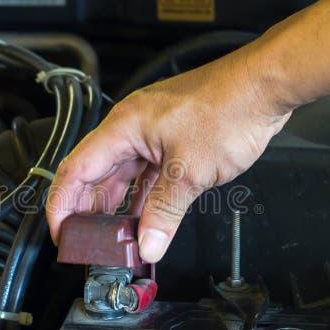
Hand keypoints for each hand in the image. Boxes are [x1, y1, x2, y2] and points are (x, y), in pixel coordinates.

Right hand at [46, 44, 297, 262]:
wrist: (266, 86)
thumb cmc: (230, 108)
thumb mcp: (191, 171)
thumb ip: (165, 212)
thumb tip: (147, 243)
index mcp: (124, 127)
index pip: (76, 170)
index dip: (63, 204)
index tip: (62, 233)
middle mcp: (133, 128)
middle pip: (97, 174)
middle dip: (90, 211)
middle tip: (88, 242)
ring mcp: (154, 133)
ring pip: (124, 175)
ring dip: (118, 206)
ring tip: (114, 237)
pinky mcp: (174, 140)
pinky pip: (148, 173)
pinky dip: (144, 196)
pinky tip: (143, 218)